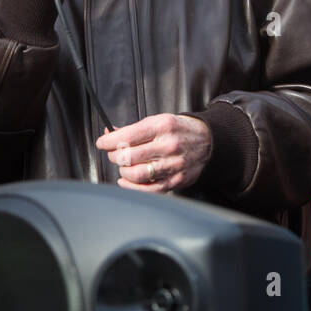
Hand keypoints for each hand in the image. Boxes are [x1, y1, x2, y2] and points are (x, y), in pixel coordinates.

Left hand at [97, 113, 212, 192]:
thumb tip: (110, 133)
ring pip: (136, 174)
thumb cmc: (180, 130)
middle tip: (113, 154)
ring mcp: (172, 164)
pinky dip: (132, 188)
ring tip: (124, 167)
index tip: (102, 143)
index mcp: (162, 126)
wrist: (209, 141)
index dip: (108, 141)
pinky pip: (149, 189)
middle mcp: (168, 145)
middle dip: (114, 156)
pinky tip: (127, 181)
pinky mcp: (176, 180)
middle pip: (128, 156)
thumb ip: (134, 129)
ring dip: (123, 172)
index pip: (128, 135)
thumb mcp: (159, 120)